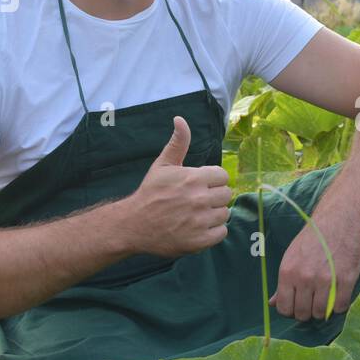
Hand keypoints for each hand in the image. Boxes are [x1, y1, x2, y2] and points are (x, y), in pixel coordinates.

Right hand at [120, 116, 232, 258]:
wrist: (133, 224)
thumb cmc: (150, 193)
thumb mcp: (163, 165)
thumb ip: (178, 142)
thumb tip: (180, 119)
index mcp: (193, 178)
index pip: (223, 177)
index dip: (213, 181)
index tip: (200, 186)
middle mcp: (199, 199)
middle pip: (226, 195)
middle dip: (214, 197)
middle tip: (197, 201)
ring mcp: (200, 221)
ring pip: (225, 214)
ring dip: (214, 214)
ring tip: (196, 215)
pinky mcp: (199, 241)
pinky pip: (222, 232)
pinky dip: (213, 231)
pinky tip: (198, 227)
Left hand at [269, 212, 359, 321]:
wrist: (337, 221)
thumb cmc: (312, 239)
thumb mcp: (291, 258)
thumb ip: (282, 284)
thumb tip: (272, 304)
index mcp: (288, 273)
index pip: (284, 308)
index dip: (291, 310)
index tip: (298, 305)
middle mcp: (305, 278)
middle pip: (303, 314)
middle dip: (307, 312)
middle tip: (313, 301)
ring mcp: (327, 280)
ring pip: (321, 313)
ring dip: (323, 310)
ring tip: (326, 298)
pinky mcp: (346, 280)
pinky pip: (340, 307)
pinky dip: (339, 305)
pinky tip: (338, 295)